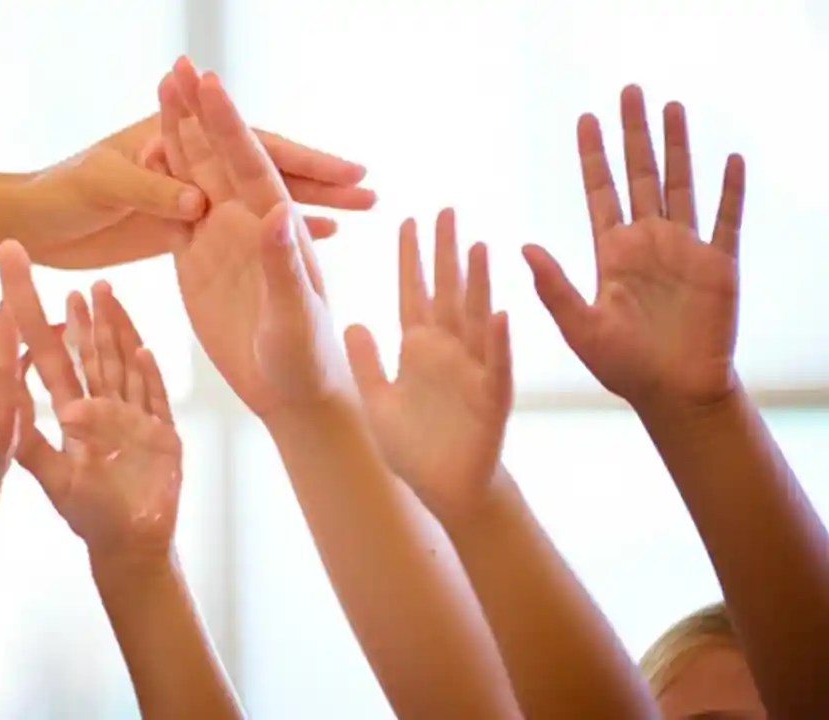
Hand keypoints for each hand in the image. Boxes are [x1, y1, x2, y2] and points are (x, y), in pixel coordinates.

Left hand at [0, 248, 181, 556]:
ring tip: (104, 293)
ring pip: (123, 365)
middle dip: (85, 316)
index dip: (33, 320)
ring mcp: (136, 417)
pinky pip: (153, 400)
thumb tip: (9, 405)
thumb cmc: (90, 513)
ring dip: (114, 330)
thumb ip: (31, 443)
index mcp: (74, 412)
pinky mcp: (163, 435)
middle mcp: (104, 407)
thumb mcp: (52, 479)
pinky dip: (148, 377)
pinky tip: (144, 351)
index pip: (49, 356)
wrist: (130, 544)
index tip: (20, 288)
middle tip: (75, 278)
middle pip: (92, 353)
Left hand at [21, 63, 376, 270]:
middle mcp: (194, 167)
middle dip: (320, 180)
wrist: (29, 229)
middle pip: (270, 170)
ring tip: (354, 215)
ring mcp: (191, 199)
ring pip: (260, 199)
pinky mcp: (180, 230)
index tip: (352, 171)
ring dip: (305, 205)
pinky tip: (300, 242)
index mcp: (182, 144)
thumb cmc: (57, 196)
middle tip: (371, 193)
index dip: (306, 161)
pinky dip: (269, 232)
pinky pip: (237, 228)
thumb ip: (150, 189)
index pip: (256, 149)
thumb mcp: (102, 186)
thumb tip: (199, 199)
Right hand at [156, 58, 352, 419]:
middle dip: (200, 113)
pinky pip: (178, 214)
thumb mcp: (296, 315)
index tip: (210, 84)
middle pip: (220, 156)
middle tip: (178, 66)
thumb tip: (279, 213)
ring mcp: (222, 239)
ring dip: (180, 135)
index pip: (253, 163)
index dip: (229, 124)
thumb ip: (286, 267)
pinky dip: (166, 181)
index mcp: (276, 229)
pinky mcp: (198, 262)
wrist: (290, 394)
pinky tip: (150, 152)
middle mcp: (249, 223)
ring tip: (162, 90)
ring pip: (197, 176)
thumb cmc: (307, 359)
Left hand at [345, 210, 512, 523]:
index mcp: (418, 349)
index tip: (407, 220)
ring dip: (477, 284)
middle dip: (445, 253)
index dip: (410, 259)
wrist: (445, 490)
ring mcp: (472, 372)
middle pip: (446, 293)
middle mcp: (447, 352)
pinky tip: (497, 313)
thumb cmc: (414, 447)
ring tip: (478, 245)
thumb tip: (351, 322)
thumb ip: (367, 362)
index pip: (412, 293)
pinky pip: (496, 366)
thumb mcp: (377, 399)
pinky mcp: (491, 399)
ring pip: (474, 319)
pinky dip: (497, 342)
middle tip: (447, 209)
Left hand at [523, 85, 745, 410]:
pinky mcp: (717, 265)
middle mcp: (646, 243)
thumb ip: (553, 287)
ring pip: (679, 185)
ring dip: (678, 147)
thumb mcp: (578, 328)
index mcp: (611, 253)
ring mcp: (683, 250)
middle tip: (628, 91)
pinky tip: (730, 160)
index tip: (584, 119)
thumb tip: (522, 246)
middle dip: (633, 134)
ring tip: (672, 107)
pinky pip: (725, 220)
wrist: (672, 393)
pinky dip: (729, 191)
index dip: (594, 156)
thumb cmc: (622, 367)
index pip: (599, 192)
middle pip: (639, 175)